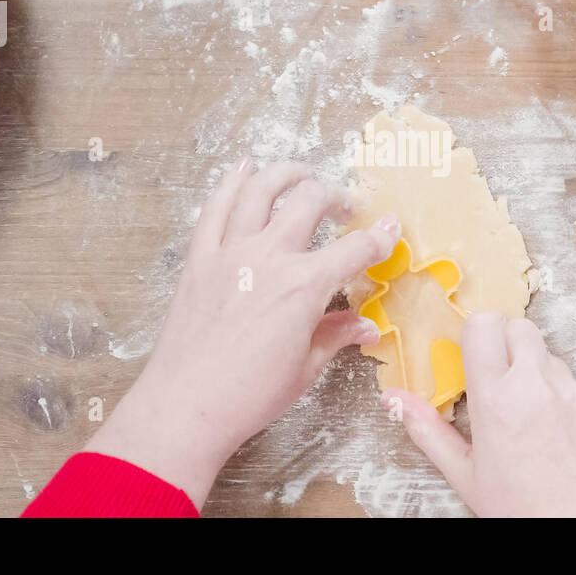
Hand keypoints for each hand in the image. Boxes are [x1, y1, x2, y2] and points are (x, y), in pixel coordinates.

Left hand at [87, 158, 400, 508]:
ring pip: (260, 191)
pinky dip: (231, 184)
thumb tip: (364, 327)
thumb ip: (335, 336)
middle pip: (309, 201)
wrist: (186, 405)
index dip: (378, 238)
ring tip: (301, 172)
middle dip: (335, 196)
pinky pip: (215, 209)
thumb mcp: (306, 369)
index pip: (354, 249)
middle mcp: (269, 257)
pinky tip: (243, 169)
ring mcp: (230, 253)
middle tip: (344, 206)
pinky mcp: (199, 260)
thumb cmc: (249, 396)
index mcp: (304, 286)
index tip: (389, 230)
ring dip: (286, 174)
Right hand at [386, 312, 575, 516]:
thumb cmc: (519, 506)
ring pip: (548, 354)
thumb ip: (427, 428)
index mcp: (494, 399)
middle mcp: (534, 385)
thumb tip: (393, 398)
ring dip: (536, 372)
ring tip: (531, 415)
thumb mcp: (463, 472)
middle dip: (507, 345)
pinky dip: (563, 396)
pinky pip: (575, 381)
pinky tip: (557, 430)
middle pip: (519, 326)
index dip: (477, 335)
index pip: (484, 325)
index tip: (475, 356)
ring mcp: (571, 391)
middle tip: (502, 379)